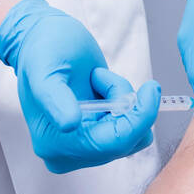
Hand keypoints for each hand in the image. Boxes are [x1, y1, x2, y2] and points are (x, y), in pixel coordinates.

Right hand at [0, 0, 160, 172]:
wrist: (44, 39)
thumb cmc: (42, 50)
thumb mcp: (44, 68)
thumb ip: (55, 98)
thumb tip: (69, 125)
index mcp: (52, 144)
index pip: (109, 144)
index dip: (137, 120)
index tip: (151, 89)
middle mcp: (67, 154)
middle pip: (124, 143)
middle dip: (125, 104)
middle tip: (100, 76)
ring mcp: (85, 147)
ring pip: (132, 136)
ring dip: (123, 101)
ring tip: (96, 80)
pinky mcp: (98, 136)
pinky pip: (131, 129)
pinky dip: (124, 103)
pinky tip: (100, 88)